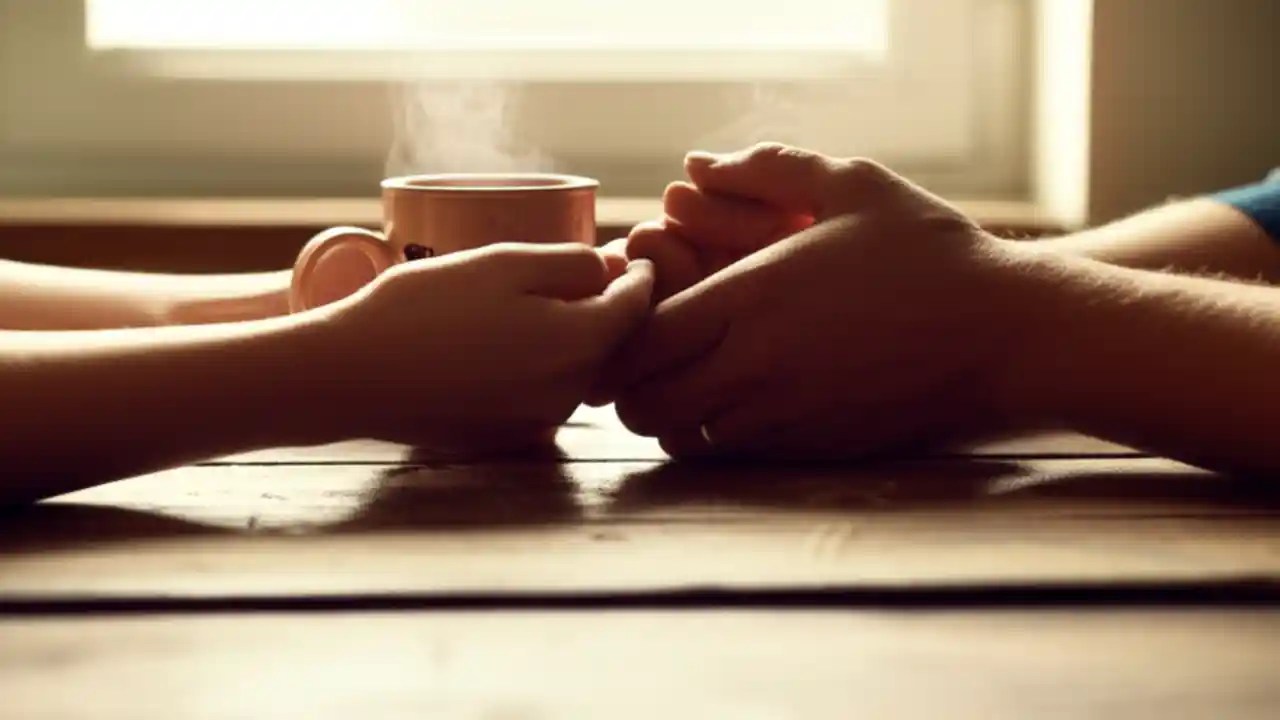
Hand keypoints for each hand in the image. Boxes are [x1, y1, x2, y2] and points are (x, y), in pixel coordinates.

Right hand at [311, 243, 653, 445]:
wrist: (353, 377)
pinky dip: (538, 368)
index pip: (635, 310)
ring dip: (571, 341)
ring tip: (537, 306)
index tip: (639, 261)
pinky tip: (500, 345)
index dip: (640, 280)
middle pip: (609, 345)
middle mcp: (569, 394)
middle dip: (606, 310)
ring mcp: (538, 423)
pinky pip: (542, 395)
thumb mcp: (502, 264)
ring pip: (575, 372)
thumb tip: (615, 270)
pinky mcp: (505, 439)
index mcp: (578, 345)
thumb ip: (571, 265)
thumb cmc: (424, 309)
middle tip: (592, 275)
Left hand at [600, 143, 1040, 457]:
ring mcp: (782, 417)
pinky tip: (740, 400)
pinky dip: (714, 434)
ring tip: (689, 378)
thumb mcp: (854, 184)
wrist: (1007, 336)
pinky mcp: (811, 449)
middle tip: (649, 354)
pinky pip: (730, 455)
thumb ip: (768, 167)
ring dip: (669, 412)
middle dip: (629, 382)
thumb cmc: (930, 254)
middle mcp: (755, 366)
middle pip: (642, 401)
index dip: (619, 332)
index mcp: (752, 298)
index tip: (636, 311)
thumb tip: (697, 164)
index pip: (638, 339)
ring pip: (680, 436)